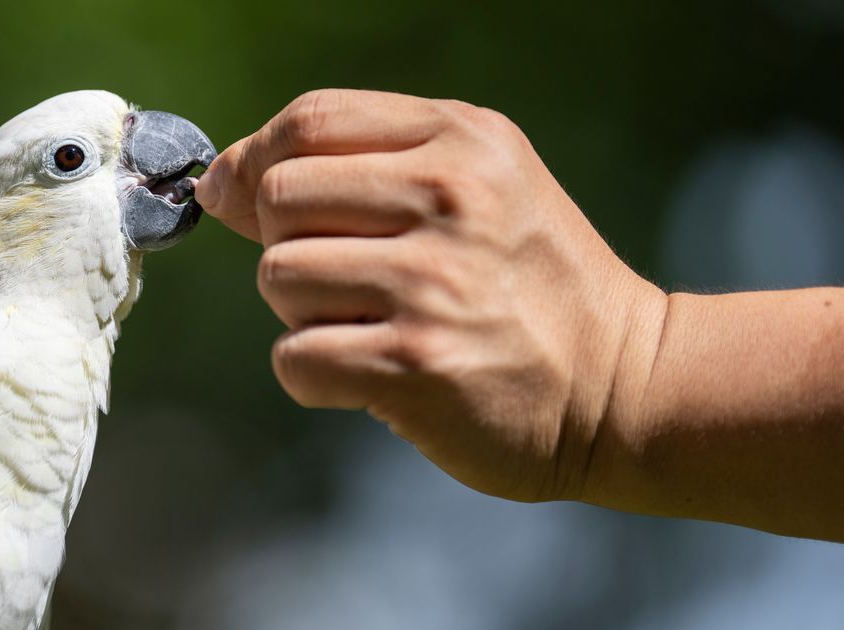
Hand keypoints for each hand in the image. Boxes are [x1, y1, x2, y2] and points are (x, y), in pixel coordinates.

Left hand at [197, 90, 665, 502]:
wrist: (624, 384)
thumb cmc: (530, 283)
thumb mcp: (475, 188)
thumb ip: (356, 167)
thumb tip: (220, 184)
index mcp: (463, 139)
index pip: (311, 119)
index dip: (256, 159)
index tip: (243, 199)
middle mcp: (451, 198)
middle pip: (279, 198)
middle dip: (286, 244)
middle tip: (346, 278)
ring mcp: (435, 282)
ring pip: (278, 278)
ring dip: (303, 313)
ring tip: (372, 325)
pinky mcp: (417, 363)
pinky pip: (296, 358)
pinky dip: (315, 375)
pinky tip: (371, 374)